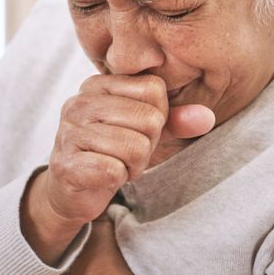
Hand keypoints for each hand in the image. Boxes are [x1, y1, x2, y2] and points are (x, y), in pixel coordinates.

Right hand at [23, 75, 213, 262]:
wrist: (71, 190)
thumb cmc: (110, 152)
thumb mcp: (146, 131)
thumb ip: (177, 120)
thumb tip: (207, 117)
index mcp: (99, 84)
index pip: (154, 89)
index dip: (157, 117)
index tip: (136, 130)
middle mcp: (80, 101)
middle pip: (148, 119)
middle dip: (146, 144)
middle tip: (126, 152)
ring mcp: (69, 132)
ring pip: (135, 147)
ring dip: (133, 165)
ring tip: (115, 163)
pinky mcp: (66, 164)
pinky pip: (114, 171)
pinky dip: (118, 179)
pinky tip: (104, 176)